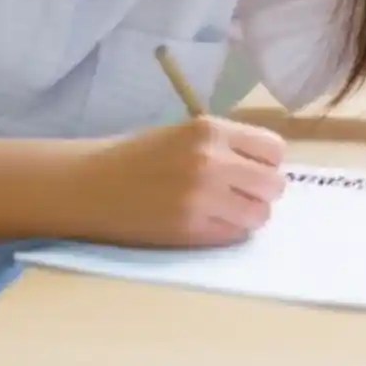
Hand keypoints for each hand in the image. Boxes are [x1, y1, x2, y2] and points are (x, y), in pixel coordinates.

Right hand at [74, 116, 286, 247]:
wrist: (91, 185)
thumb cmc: (138, 156)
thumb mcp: (186, 133)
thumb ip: (226, 145)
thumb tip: (267, 167)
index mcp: (210, 130)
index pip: (273, 149)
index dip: (267, 162)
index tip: (253, 169)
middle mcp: (212, 161)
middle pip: (274, 185)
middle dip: (262, 191)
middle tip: (241, 194)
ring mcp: (203, 198)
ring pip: (260, 215)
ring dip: (248, 215)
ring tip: (225, 210)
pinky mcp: (191, 230)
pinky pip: (235, 235)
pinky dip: (228, 231)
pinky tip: (207, 222)